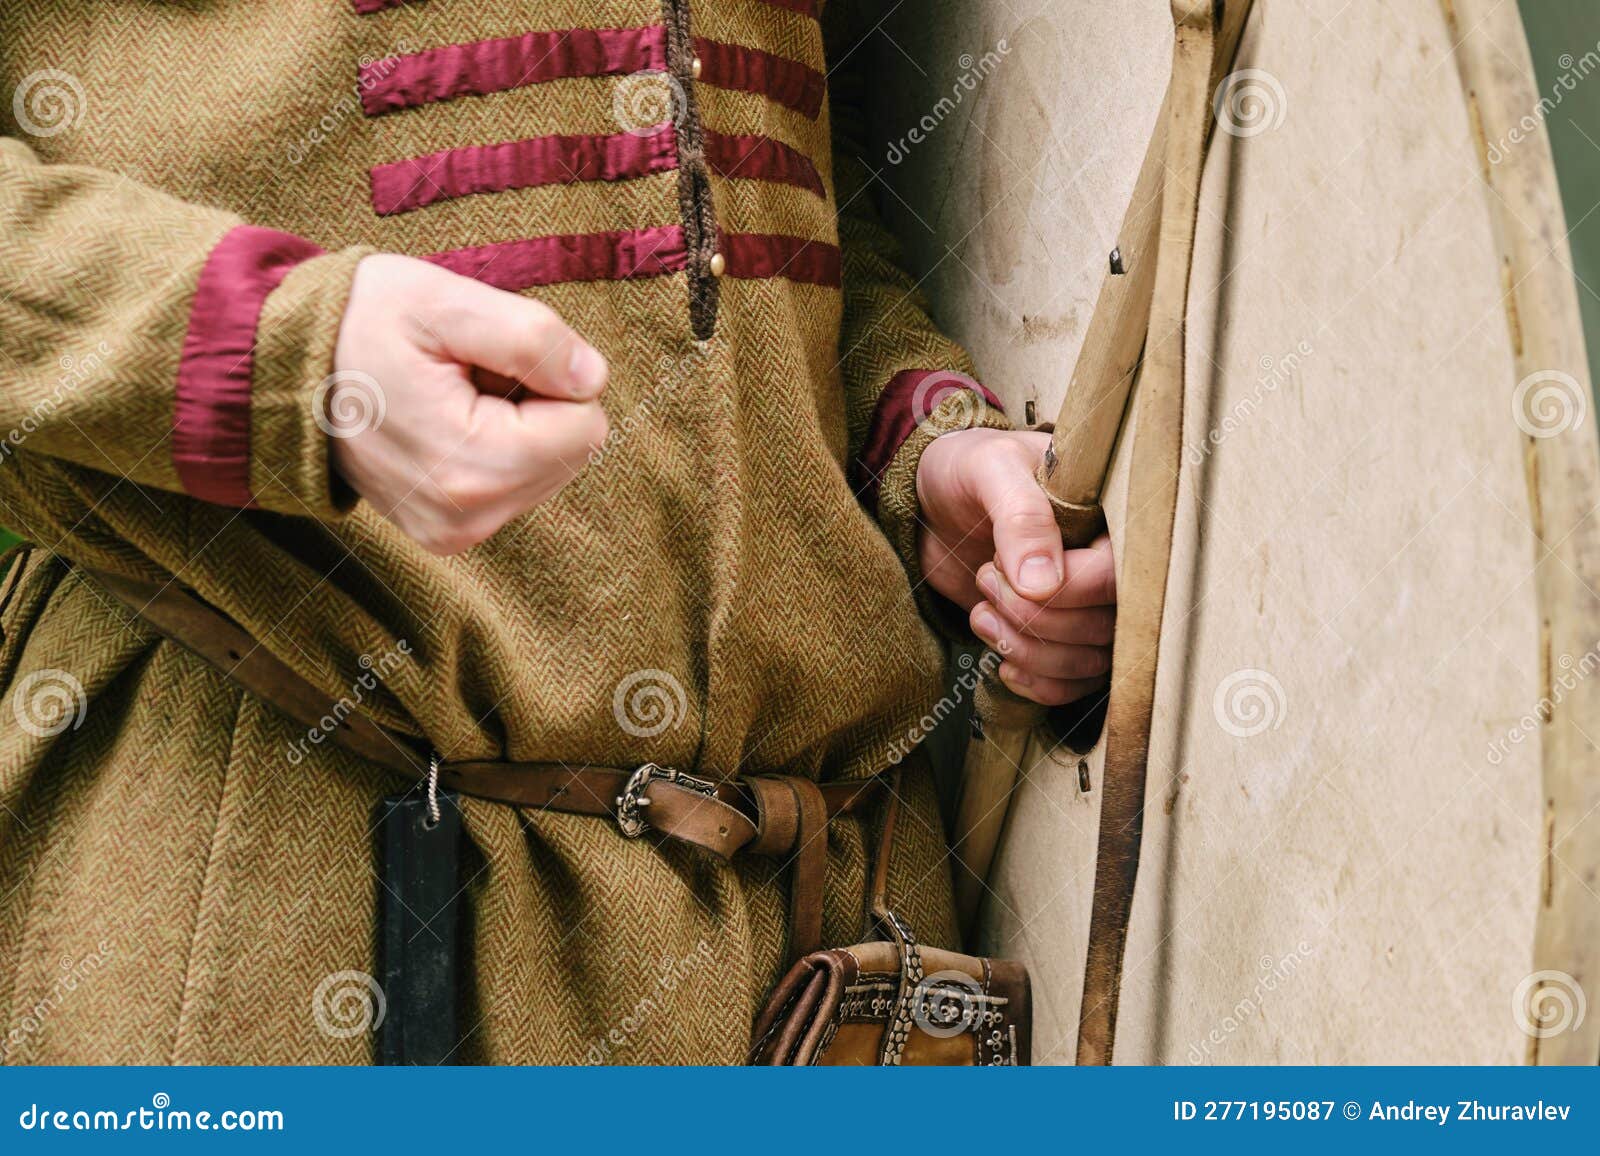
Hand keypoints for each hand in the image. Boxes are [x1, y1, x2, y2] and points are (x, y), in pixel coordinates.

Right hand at [329, 254, 609, 554]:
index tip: (483, 361)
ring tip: (445, 397)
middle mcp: (468, 517)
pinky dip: (493, 448)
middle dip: (533, 404)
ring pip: (548, 468)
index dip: (549, 377)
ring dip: (514, 425)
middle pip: (572, 451)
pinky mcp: (448, 533)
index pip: (587, 424)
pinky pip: (515, 484)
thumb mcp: (445, 302)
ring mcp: (456, 532)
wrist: (281, 364)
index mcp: (473, 467)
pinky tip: (439, 423)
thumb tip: (592, 378)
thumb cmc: (360, 321)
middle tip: (461, 377)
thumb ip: (532, 337)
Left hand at [916, 427, 1115, 705]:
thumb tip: (1044, 585)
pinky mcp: (1062, 638)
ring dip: (1026, 649)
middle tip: (985, 576)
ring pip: (1089, 663)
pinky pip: (1072, 685)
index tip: (1001, 563)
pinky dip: (1034, 681)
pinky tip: (1002, 657)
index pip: (1118, 577)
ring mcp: (1090, 607)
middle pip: (1104, 628)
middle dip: (1030, 617)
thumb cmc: (967, 470)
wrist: (933, 501)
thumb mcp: (989, 470)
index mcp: (1110, 517)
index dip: (1064, 588)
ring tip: (982, 610)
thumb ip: (1020, 517)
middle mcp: (1110, 567)